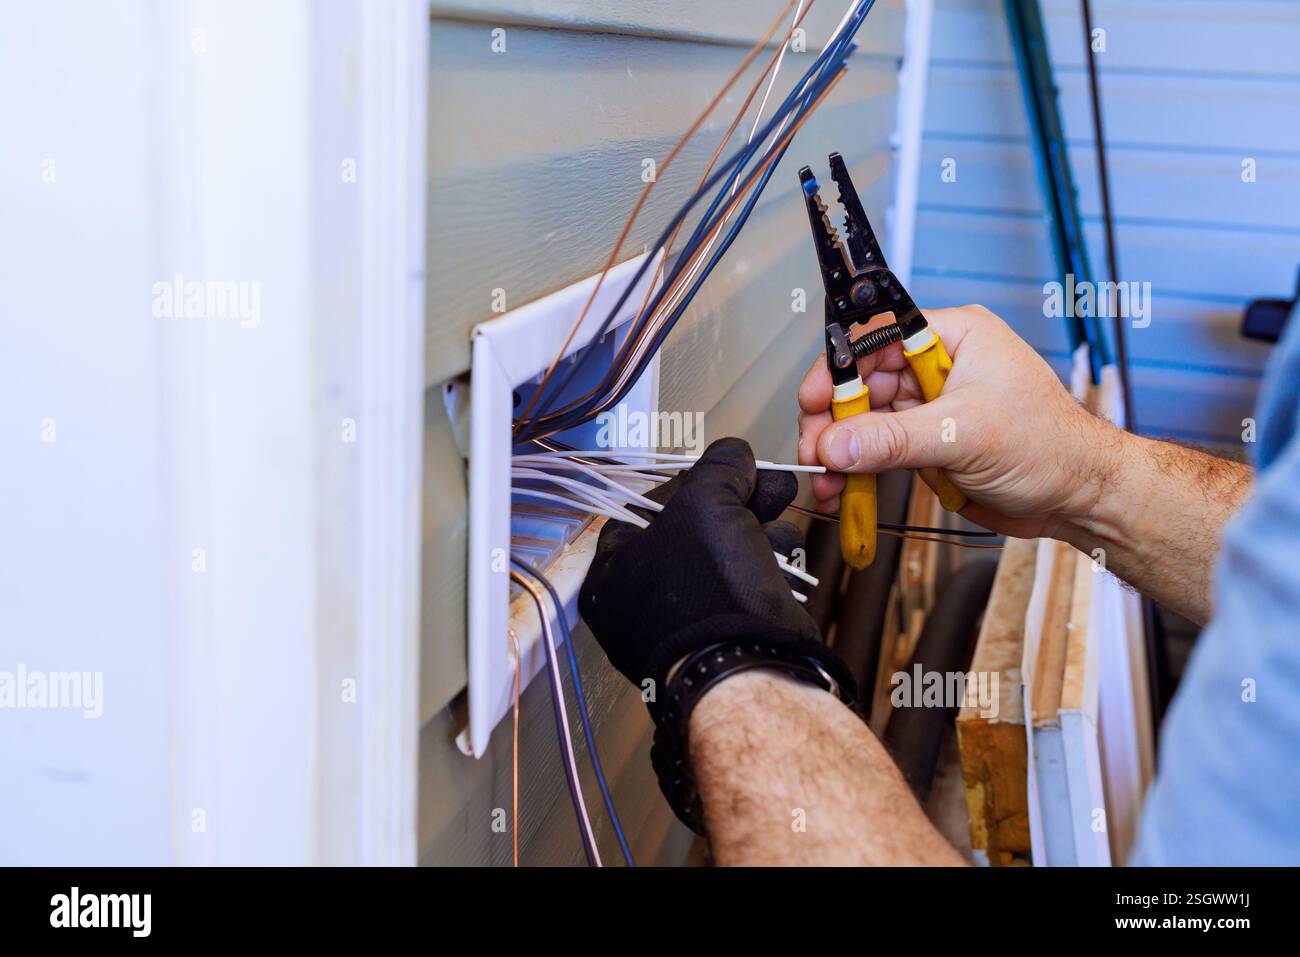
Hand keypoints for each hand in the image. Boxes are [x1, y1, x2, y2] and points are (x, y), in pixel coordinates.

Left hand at [579, 437, 844, 694]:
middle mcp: (641, 601)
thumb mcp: (707, 502)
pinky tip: (788, 561)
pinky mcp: (728, 636)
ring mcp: (686, 622)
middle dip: (742, 503)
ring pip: (730, 555)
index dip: (694, 482)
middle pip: (697, 529)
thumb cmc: (707, 585)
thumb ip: (720, 467)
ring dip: (763, 532)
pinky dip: (772, 569)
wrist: (750, 667)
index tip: (728, 472)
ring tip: (782, 526)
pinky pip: (749, 587)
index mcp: (611, 572)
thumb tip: (735, 455)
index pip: (647, 507)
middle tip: (774, 487)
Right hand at [796, 304, 1123, 540]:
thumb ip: (894, 440)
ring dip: (840, 449)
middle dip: (833, 418)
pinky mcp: (926, 442)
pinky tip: (843, 488)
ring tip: (827, 478)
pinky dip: (855, 470)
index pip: (877, 336)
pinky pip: (876, 451)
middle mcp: (937, 366)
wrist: (1078, 497)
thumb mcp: (965, 435)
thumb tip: (838, 443)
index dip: (839, 367)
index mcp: (954, 337)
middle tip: (816, 448)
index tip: (814, 399)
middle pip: (861, 381)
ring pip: (863, 420)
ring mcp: (929, 406)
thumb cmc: (1053, 446)